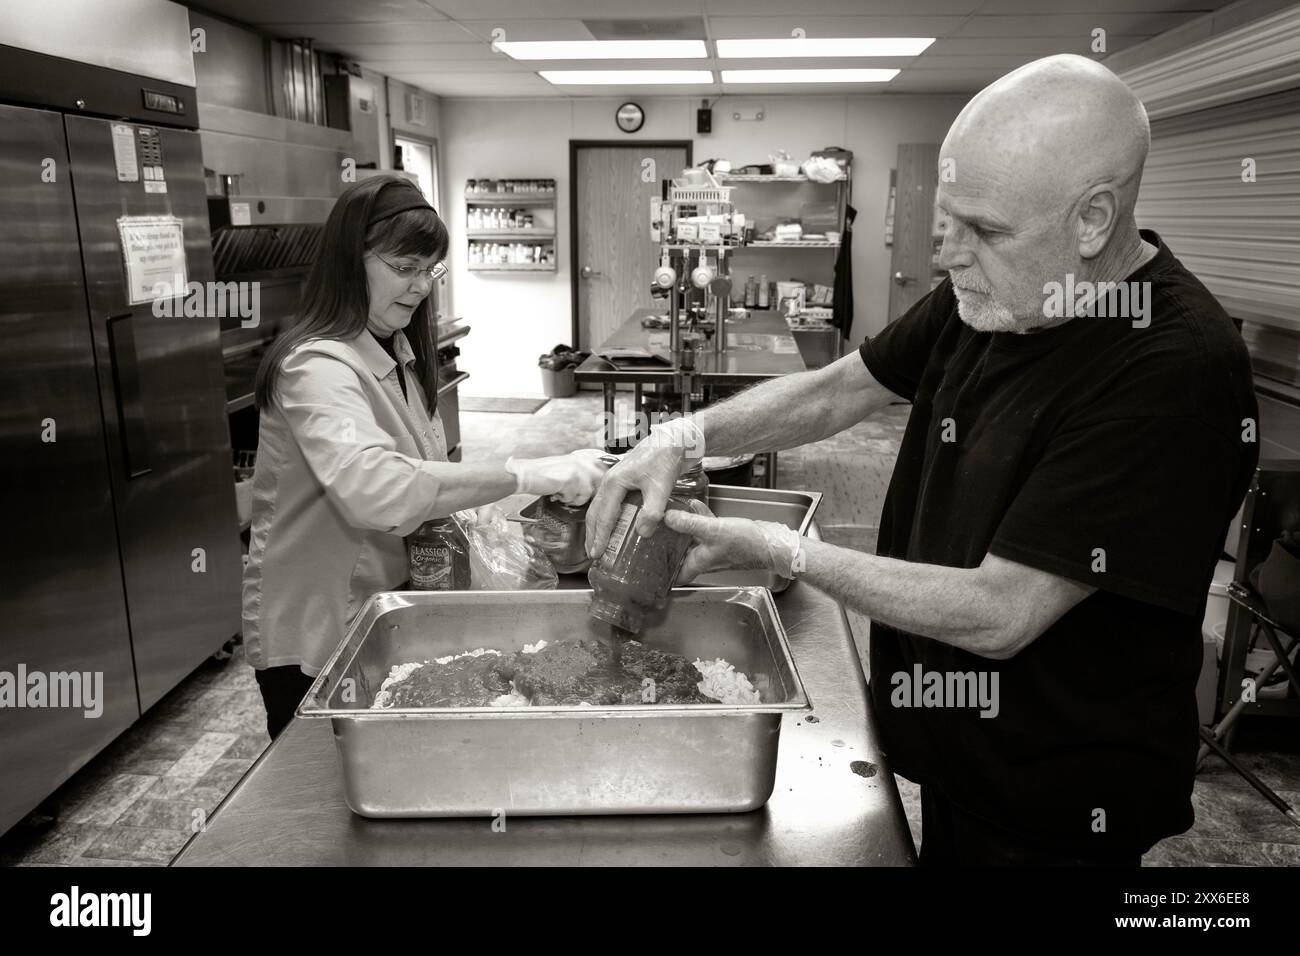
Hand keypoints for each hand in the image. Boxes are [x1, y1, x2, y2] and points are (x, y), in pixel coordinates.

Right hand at [505, 448, 608, 504]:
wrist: (524, 475)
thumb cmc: (542, 474)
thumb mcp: (567, 470)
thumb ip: (583, 476)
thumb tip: (595, 489)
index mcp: (583, 458)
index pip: (604, 472)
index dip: (599, 485)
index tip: (591, 491)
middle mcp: (583, 462)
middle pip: (599, 485)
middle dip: (588, 493)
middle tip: (573, 494)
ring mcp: (578, 471)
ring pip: (587, 494)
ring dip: (574, 498)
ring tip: (561, 492)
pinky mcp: (571, 480)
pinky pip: (575, 498)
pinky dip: (565, 499)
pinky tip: (556, 492)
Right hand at [584, 432, 699, 557]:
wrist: (671, 441)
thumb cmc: (664, 460)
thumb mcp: (660, 488)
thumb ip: (652, 512)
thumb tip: (642, 533)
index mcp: (614, 483)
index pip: (603, 516)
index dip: (600, 537)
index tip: (596, 554)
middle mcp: (609, 481)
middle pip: (595, 512)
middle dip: (592, 534)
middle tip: (592, 554)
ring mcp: (613, 480)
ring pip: (599, 507)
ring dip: (597, 526)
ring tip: (597, 543)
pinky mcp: (621, 480)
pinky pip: (608, 502)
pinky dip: (605, 517)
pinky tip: (611, 525)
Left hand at [662, 510, 800, 582]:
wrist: (772, 543)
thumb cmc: (746, 545)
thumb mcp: (713, 530)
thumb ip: (689, 523)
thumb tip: (666, 517)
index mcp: (699, 563)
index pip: (674, 575)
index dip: (660, 573)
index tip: (645, 564)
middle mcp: (703, 558)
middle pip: (678, 555)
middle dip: (665, 545)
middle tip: (649, 534)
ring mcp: (712, 547)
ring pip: (690, 539)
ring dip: (680, 528)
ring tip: (666, 515)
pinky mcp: (722, 536)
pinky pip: (704, 528)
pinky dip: (698, 517)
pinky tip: (693, 505)